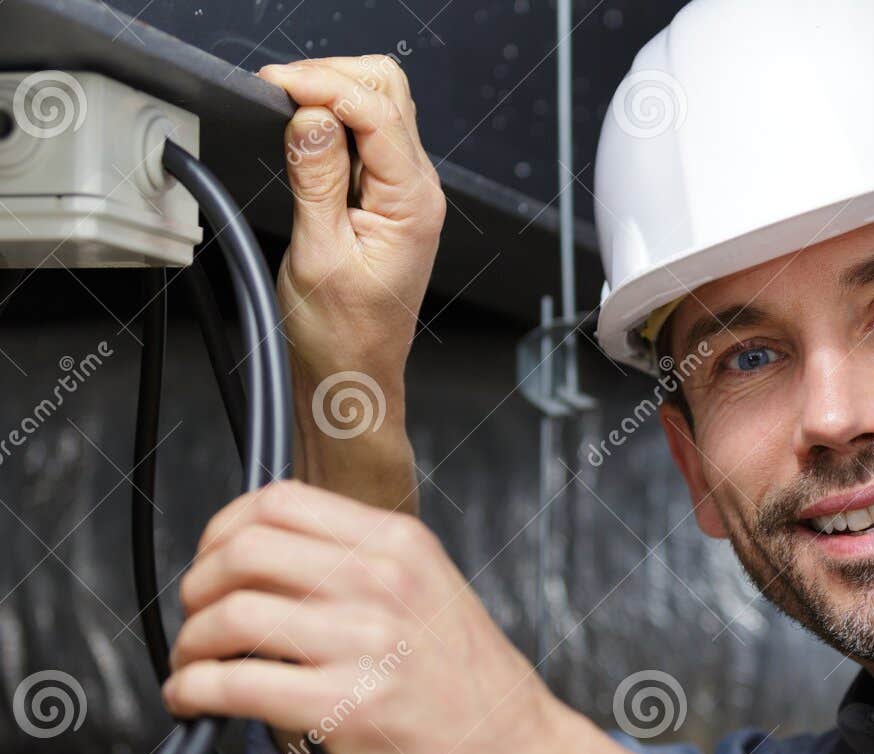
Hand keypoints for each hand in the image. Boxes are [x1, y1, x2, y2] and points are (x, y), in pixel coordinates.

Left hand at [163, 479, 550, 753]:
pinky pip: (235, 684)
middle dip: (197, 586)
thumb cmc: (474, 692)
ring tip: (195, 665)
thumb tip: (268, 563)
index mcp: (400, 546)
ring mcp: (366, 643)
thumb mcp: (432, 593)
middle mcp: (383, 583)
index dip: (223, 527)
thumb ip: (362, 567)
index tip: (214, 560)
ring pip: (230, 614)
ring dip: (191, 643)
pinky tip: (195, 700)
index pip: (280, 501)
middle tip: (197, 616)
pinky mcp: (345, 708)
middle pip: (242, 549)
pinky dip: (194, 690)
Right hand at [256, 56, 445, 507]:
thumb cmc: (340, 334)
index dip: (323, 85)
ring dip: (330, 97)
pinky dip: (331, 124)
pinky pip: (365, 139)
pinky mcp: (384, 199)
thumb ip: (316, 179)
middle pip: (388, 92)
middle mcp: (418, 191)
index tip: (274, 85)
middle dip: (332, 78)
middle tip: (277, 93)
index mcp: (412, 203)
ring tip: (283, 113)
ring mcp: (404, 193)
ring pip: (378, 108)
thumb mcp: (317, 253)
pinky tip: (301, 140)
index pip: (378, 110)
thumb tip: (309, 117)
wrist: (350, 374)